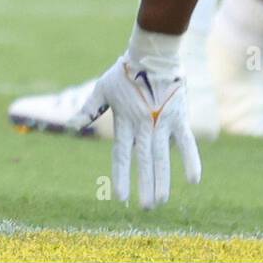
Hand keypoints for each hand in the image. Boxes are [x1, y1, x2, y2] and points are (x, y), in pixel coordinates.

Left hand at [72, 48, 201, 208]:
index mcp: (124, 121)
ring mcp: (162, 122)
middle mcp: (143, 125)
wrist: (151, 54)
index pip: (122, 154)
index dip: (122, 176)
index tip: (120, 197)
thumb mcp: (102, 89)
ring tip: (162, 201)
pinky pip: (186, 143)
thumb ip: (88, 109)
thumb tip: (69, 125)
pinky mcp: (179, 117)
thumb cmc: (124, 72)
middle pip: (143, 161)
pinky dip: (191, 160)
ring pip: (162, 157)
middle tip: (147, 208)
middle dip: (145, 186)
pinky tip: (193, 180)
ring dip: (162, 180)